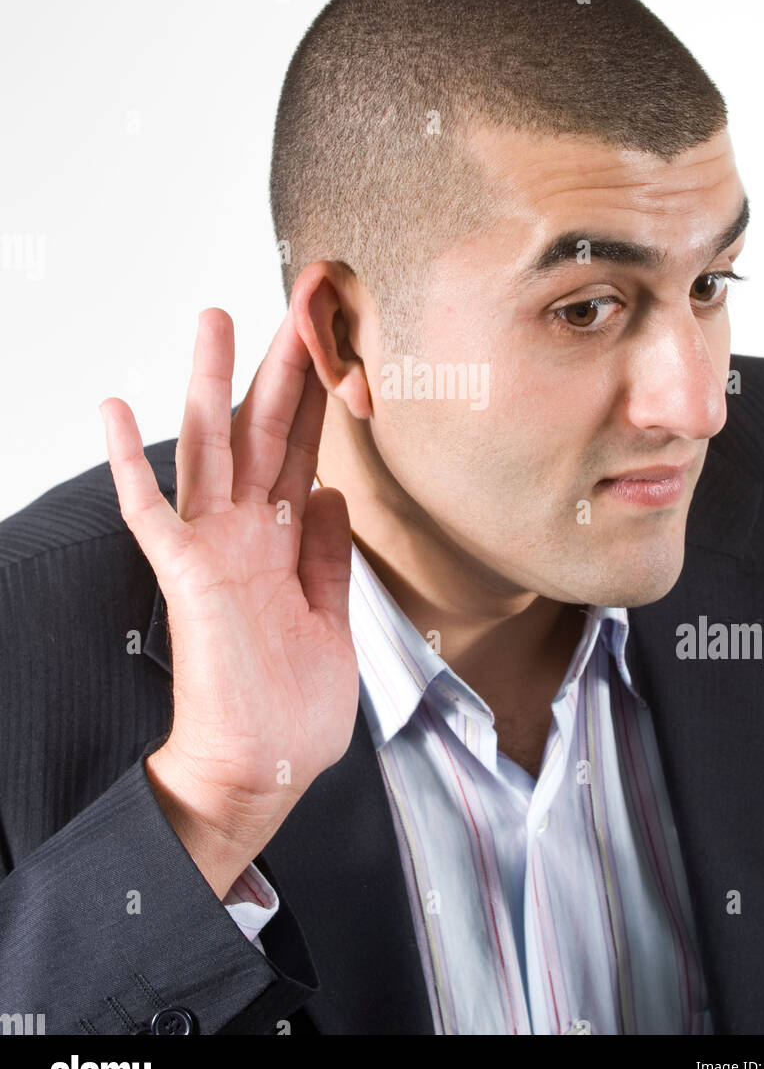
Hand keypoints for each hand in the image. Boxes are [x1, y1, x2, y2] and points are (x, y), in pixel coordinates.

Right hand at [100, 307, 357, 894]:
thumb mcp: (334, 618)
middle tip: (305, 295)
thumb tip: (335, 494)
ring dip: (212, 383)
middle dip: (286, 360)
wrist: (262, 773)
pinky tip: (114, 409)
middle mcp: (247, 534)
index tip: (344, 340)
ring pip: (212, 449)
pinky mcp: (186, 576)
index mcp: (284, 543)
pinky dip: (131, 463)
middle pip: (266, 429)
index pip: (305, 450)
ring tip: (214, 319)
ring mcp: (214, 549)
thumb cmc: (292, 707)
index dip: (324, 394)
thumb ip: (329, 555)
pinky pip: (150, 512)